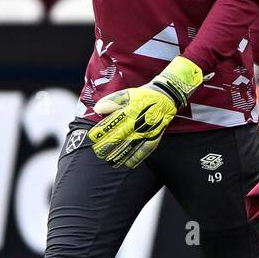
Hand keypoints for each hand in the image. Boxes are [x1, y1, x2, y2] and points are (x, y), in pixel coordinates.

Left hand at [88, 56, 203, 167]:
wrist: (165, 97)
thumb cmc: (143, 96)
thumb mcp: (127, 94)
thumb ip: (112, 101)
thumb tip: (98, 109)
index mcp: (129, 111)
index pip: (112, 124)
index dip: (101, 132)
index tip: (93, 137)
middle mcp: (137, 123)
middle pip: (119, 137)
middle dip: (107, 145)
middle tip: (98, 152)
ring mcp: (146, 131)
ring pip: (131, 145)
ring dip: (120, 154)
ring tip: (110, 161)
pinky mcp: (154, 136)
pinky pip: (145, 149)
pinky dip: (137, 157)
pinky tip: (128, 163)